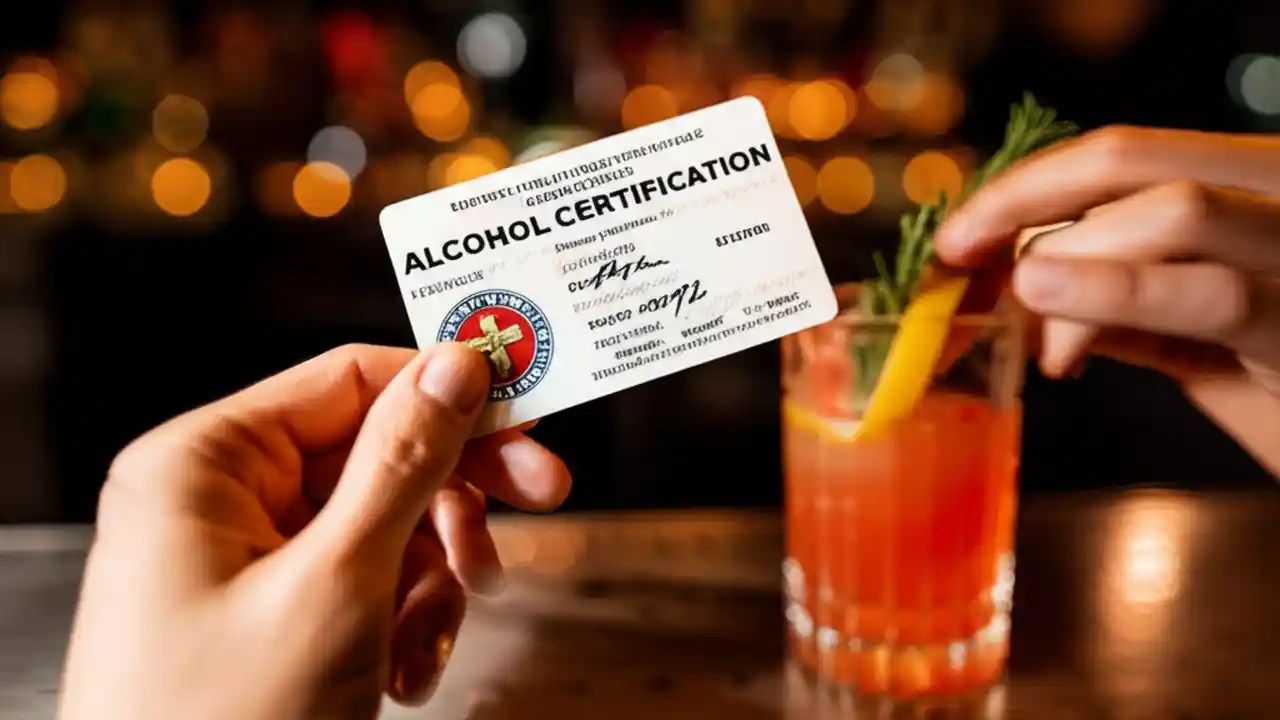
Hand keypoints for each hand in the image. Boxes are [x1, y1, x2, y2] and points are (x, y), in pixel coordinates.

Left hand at [57, 343, 571, 719]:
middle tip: (543, 499)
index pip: (350, 381)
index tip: (529, 405)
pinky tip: (401, 673)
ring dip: (429, 583)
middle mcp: (218, 503)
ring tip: (427, 640)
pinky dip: (401, 625)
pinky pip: (363, 586)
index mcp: (203, 466)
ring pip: (382, 528)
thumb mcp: (336, 585)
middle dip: (452, 500)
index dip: (448, 389)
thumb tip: (458, 368)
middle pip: (374, 456)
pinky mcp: (270, 619)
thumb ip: (403, 464)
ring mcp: (242, 565)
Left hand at [935, 126, 1279, 476]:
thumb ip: (1124, 306)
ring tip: (1031, 311)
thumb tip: (1024, 284)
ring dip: (1070, 261)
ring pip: (1170, 211)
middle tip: (961, 261)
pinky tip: (1061, 333)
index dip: (1024, 184)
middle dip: (1021, 206)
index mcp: (1254, 187)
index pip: (1122, 154)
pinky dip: (1115, 296)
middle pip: (1128, 162)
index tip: (955, 232)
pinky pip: (1212, 294)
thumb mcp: (1199, 340)